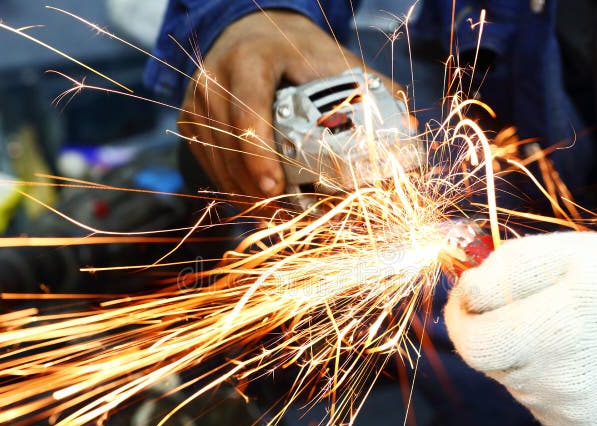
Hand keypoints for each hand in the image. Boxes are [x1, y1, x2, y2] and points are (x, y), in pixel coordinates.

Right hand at [179, 10, 401, 197]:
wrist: (250, 35)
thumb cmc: (297, 53)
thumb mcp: (331, 59)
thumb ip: (367, 90)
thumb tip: (407, 128)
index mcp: (250, 58)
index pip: (247, 109)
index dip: (258, 153)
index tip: (275, 187)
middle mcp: (213, 79)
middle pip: (229, 145)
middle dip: (256, 188)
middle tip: (288, 217)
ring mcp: (196, 102)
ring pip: (216, 162)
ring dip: (246, 196)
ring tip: (280, 219)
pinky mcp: (189, 122)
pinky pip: (208, 166)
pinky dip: (234, 189)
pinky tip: (260, 205)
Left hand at [444, 232, 596, 425]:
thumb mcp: (570, 251)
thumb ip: (508, 268)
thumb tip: (466, 293)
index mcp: (555, 330)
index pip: (472, 343)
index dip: (459, 320)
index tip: (466, 301)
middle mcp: (561, 380)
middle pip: (492, 362)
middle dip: (495, 332)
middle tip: (527, 309)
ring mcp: (572, 411)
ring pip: (515, 381)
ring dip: (523, 356)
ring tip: (565, 333)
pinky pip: (541, 403)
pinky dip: (547, 380)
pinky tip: (580, 360)